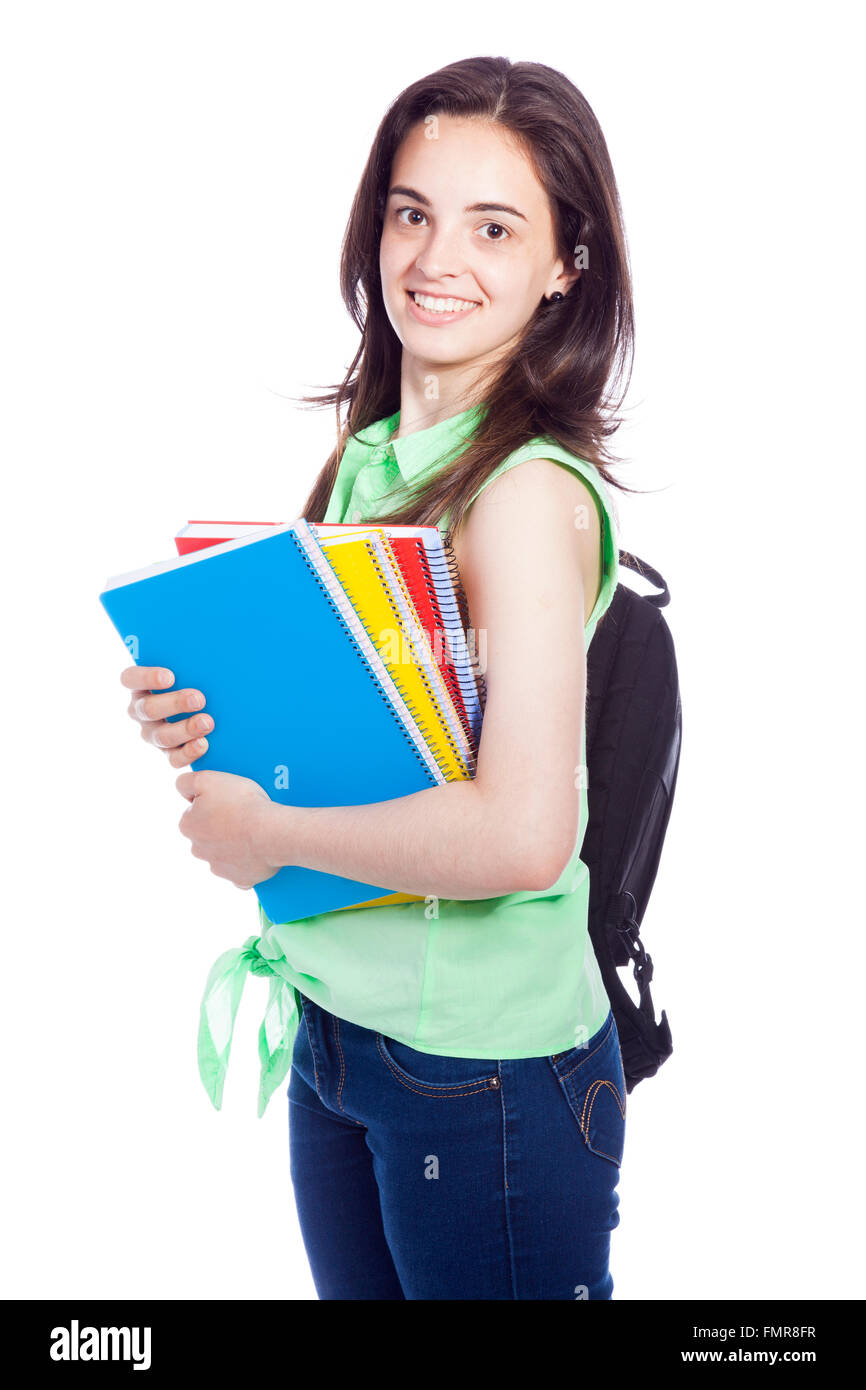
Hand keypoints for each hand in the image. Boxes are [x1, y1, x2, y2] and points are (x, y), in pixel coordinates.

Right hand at [121, 665, 213, 767]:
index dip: (146, 677)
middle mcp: (142, 711)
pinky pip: (174, 759)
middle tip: (198, 698)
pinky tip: (203, 744)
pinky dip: (188, 753)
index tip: (170, 677)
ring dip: (185, 729)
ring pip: (161, 736)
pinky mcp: (169, 753)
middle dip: (174, 704)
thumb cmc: (199, 680)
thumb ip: (191, 661)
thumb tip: (208, 650)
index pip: (130, 678)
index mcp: (141, 685)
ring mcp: (154, 734)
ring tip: (207, 722)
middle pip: (148, 709)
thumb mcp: (192, 669)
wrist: (215, 710)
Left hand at [176, 769, 279, 889]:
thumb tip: (182, 788)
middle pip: (208, 834)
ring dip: (235, 844)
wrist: (273, 832)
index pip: (194, 812)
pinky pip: (242, 871)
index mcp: (188, 826)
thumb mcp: (207, 779)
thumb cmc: (242, 804)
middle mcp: (199, 850)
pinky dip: (249, 864)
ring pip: (224, 853)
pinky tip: (258, 852)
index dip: (211, 803)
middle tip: (242, 813)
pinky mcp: (240, 879)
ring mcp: (219, 867)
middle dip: (222, 825)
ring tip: (255, 830)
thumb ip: (186, 782)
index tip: (227, 800)